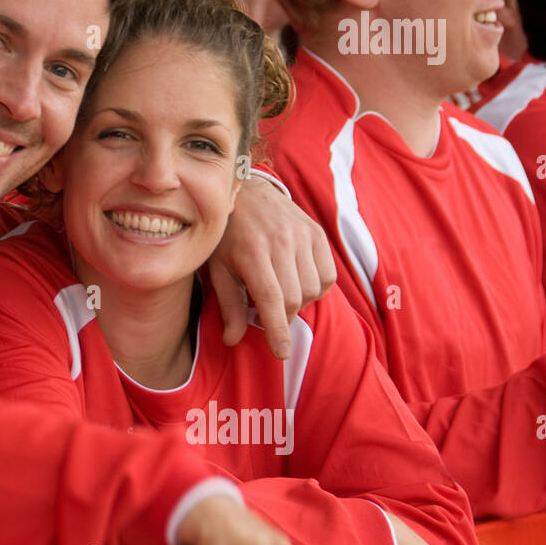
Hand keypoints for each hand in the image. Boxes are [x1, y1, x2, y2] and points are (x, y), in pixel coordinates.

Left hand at [209, 175, 335, 358]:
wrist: (246, 191)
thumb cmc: (226, 234)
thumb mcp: (218, 268)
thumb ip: (228, 305)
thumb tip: (232, 341)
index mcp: (252, 252)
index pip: (271, 299)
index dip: (277, 330)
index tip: (282, 353)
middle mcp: (281, 242)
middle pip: (294, 299)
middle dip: (281, 316)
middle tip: (265, 313)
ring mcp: (302, 236)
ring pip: (313, 290)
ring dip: (298, 302)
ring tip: (278, 293)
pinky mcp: (317, 233)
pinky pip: (327, 276)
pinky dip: (315, 288)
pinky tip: (295, 281)